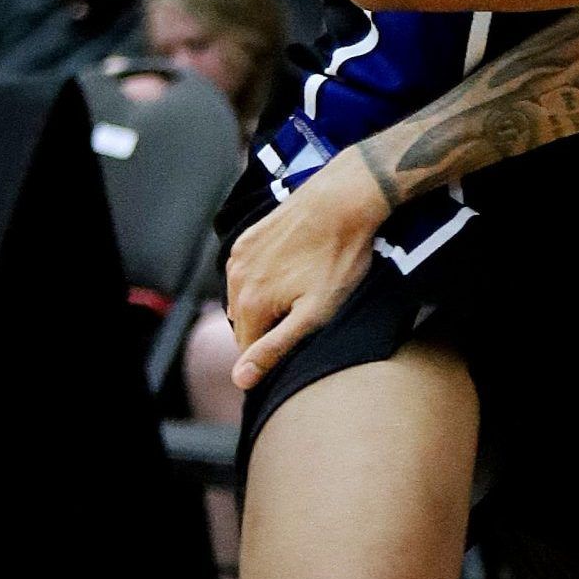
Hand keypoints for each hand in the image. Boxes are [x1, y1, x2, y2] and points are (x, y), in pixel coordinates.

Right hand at [225, 149, 391, 388]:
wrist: (343, 200)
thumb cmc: (338, 258)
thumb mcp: (315, 313)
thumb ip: (275, 346)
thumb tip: (240, 378)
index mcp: (248, 303)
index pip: (248, 349)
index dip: (273, 354)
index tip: (302, 343)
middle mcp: (234, 278)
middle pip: (246, 322)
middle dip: (271, 327)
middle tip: (309, 315)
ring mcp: (240, 254)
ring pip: (246, 296)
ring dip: (267, 302)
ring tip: (305, 291)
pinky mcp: (250, 236)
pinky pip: (249, 270)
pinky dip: (266, 277)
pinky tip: (295, 270)